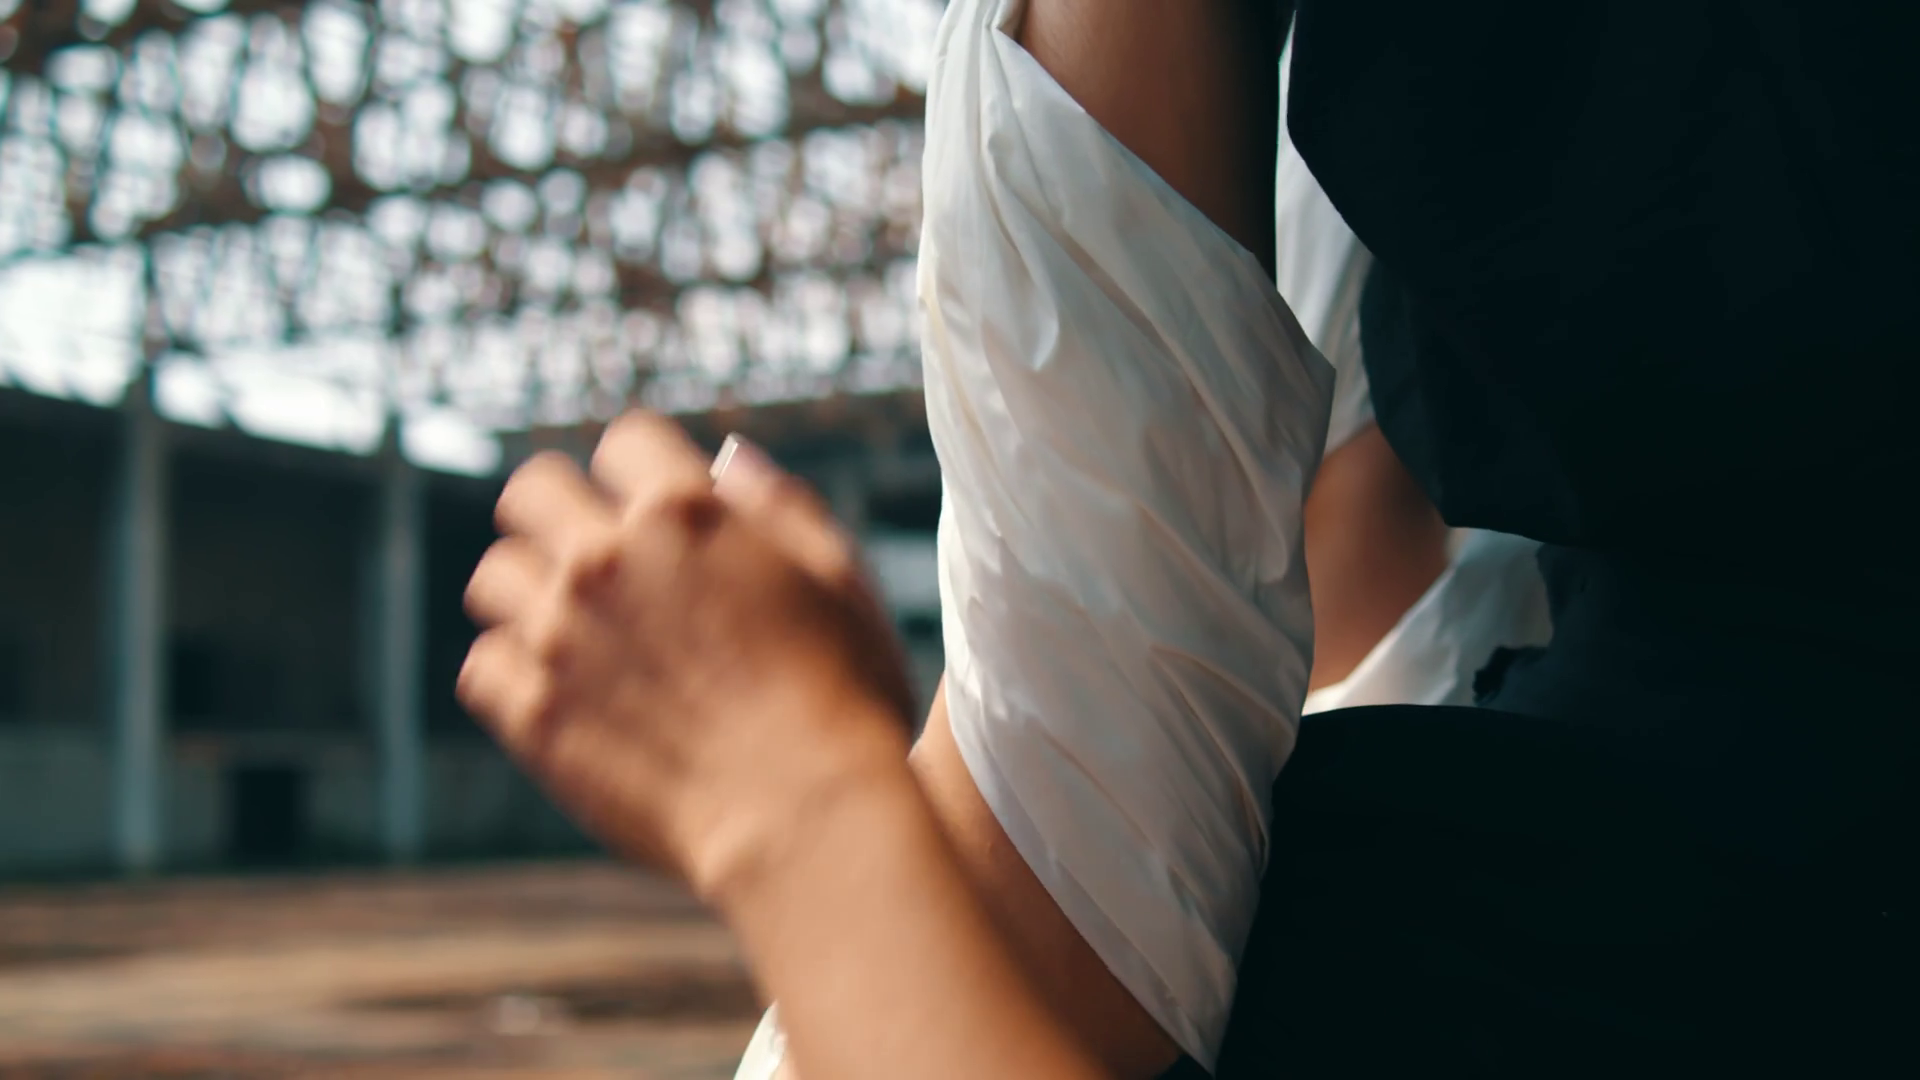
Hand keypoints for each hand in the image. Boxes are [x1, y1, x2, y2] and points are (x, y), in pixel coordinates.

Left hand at [458, 412, 917, 900]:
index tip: (662, 511)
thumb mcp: (839, 579)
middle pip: (531, 490)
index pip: (622, 442)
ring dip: (530, 593)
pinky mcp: (532, 714)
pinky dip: (513, 674)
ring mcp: (559, 636)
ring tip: (576, 632)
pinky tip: (561, 692)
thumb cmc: (846, 699)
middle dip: (562, 512)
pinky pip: (481, 666)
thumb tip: (724, 458)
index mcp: (684, 511)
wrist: (808, 821)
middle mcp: (606, 559)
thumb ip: (779, 504)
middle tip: (599, 559)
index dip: (646, 474)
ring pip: (494, 576)